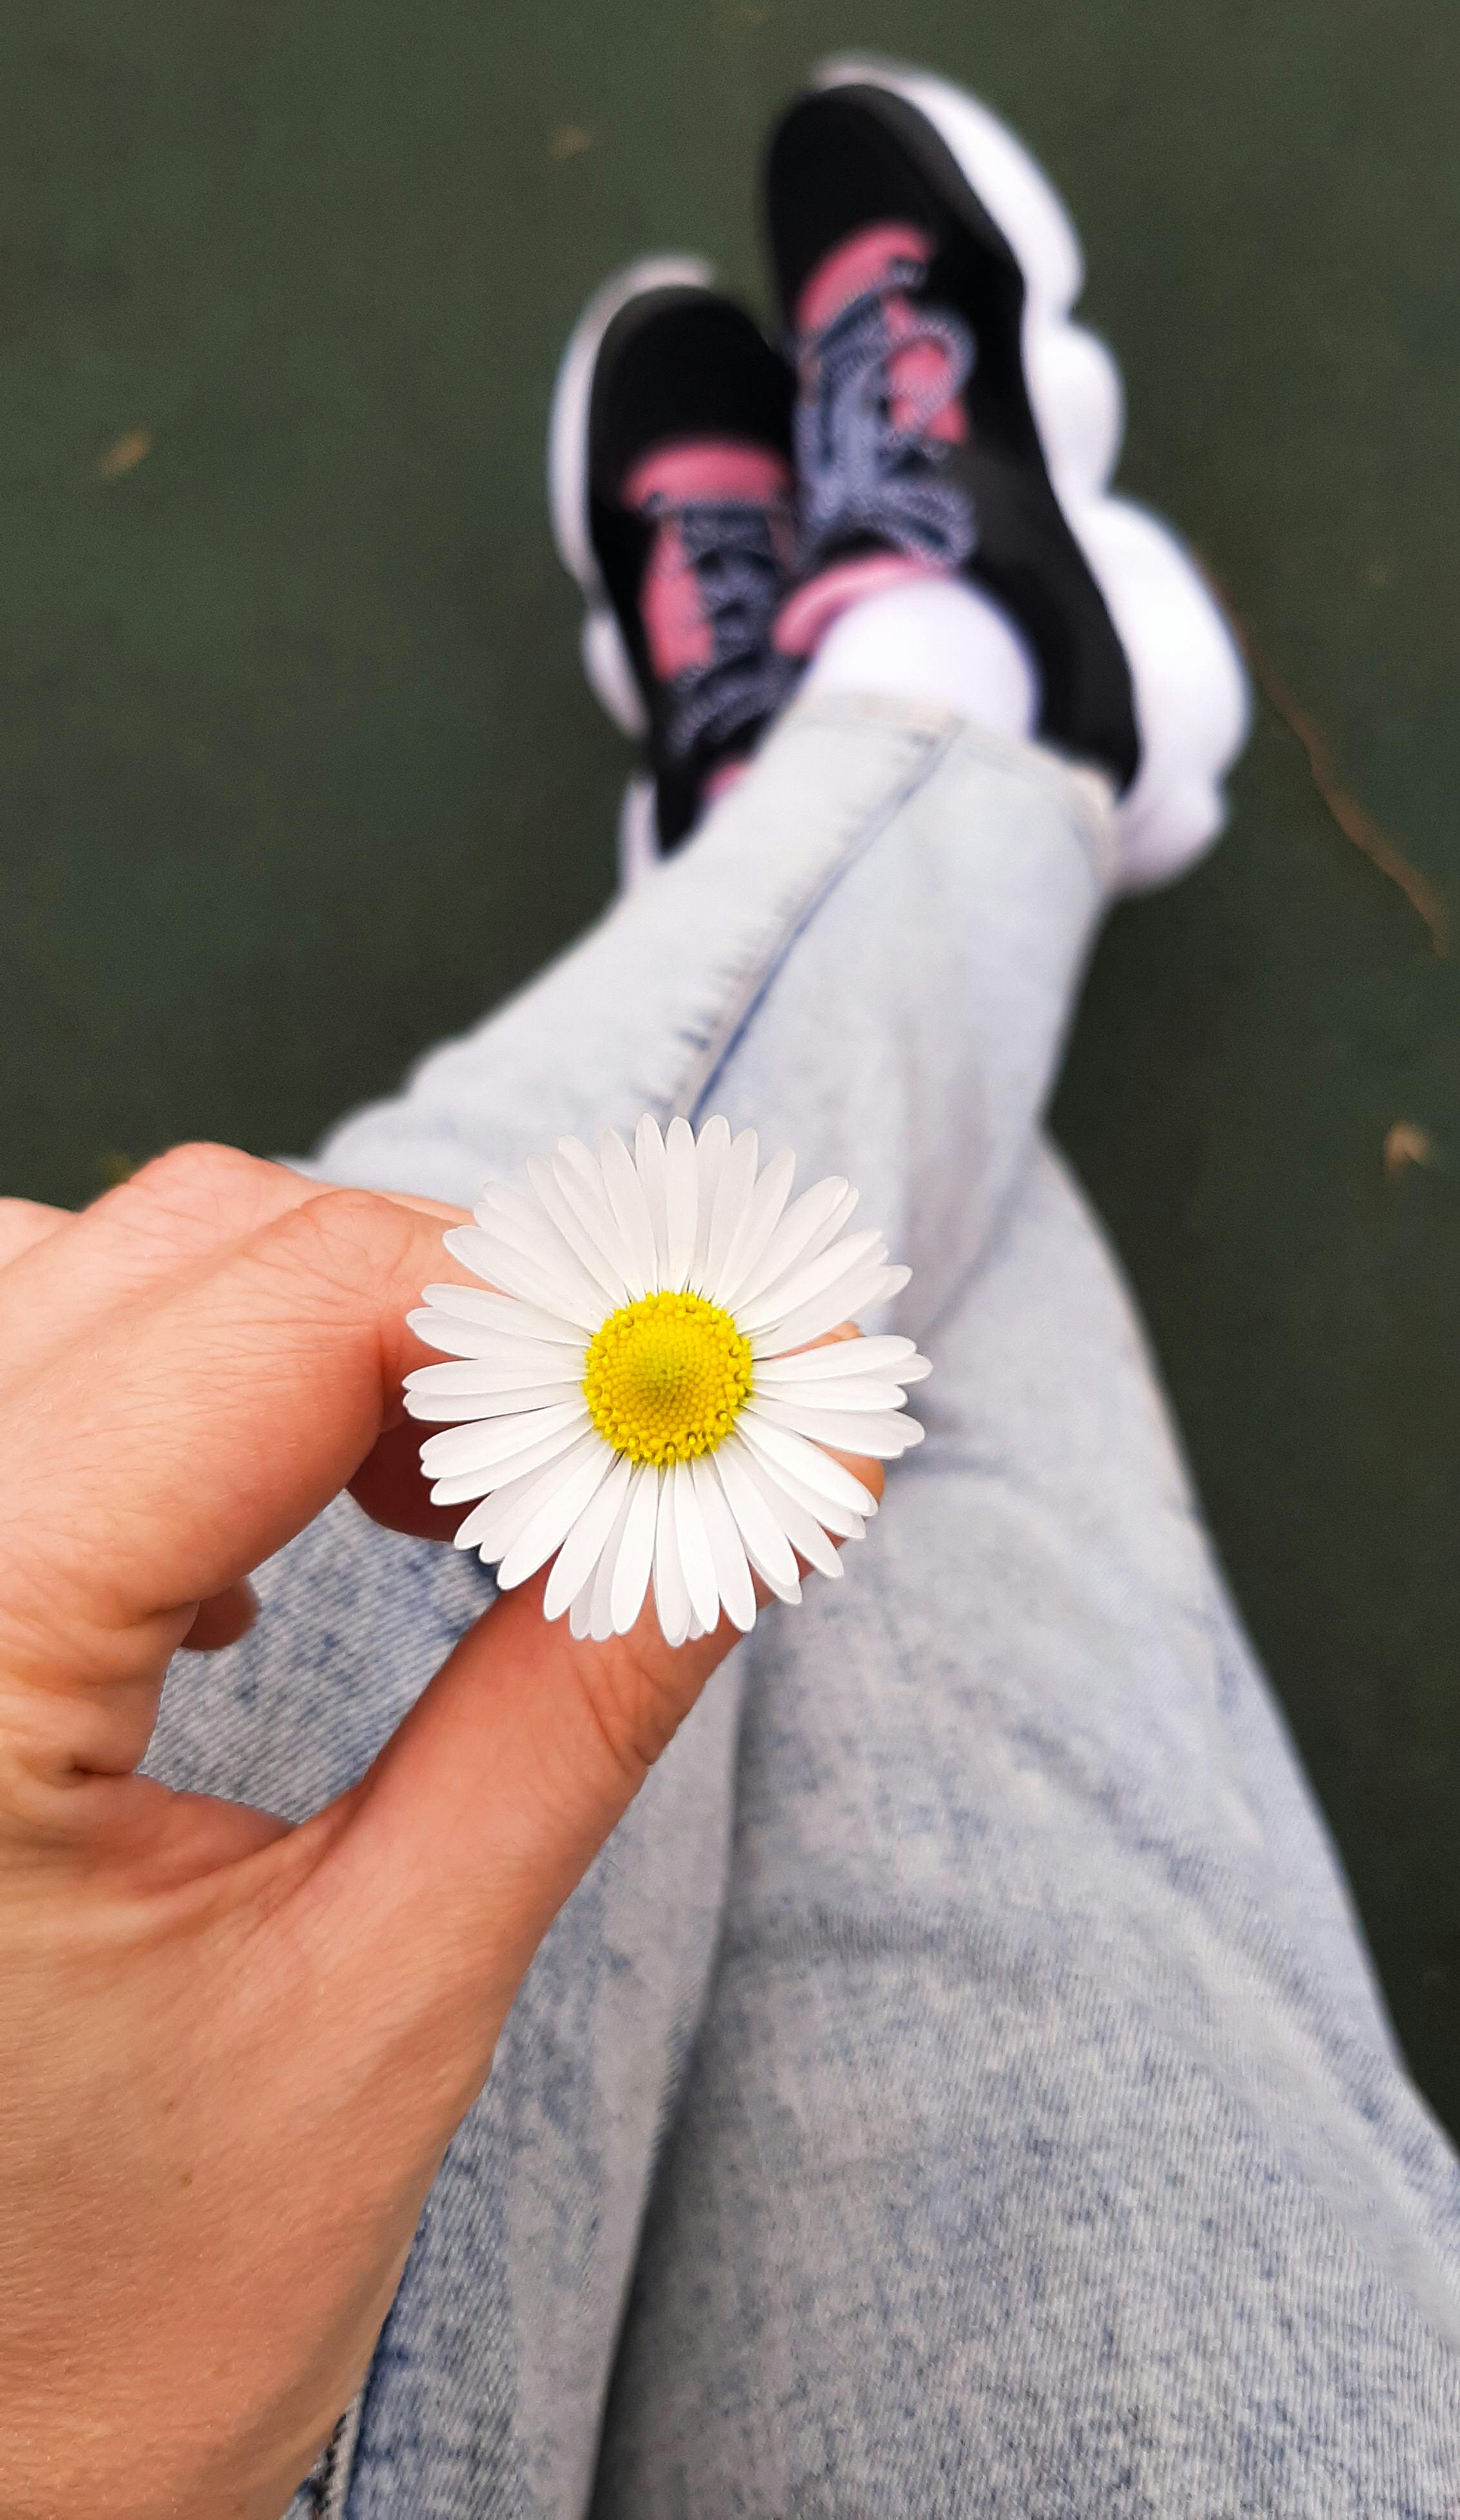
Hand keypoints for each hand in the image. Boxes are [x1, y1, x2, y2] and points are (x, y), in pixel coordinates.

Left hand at [0, 1145, 880, 2519]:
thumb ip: (572, 1707)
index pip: (276, 1318)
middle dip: (443, 1312)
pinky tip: (258, 1550)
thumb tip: (754, 1489)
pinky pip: (7, 1374)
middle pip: (181, 1253)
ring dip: (299, 1335)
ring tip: (436, 1495)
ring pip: (79, 1272)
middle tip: (614, 1438)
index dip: (531, 1309)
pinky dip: (170, 1394)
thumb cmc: (95, 2339)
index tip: (711, 1358)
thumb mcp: (383, 2007)